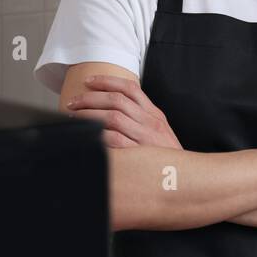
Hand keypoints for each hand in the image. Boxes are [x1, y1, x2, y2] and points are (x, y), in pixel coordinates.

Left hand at [66, 74, 181, 149]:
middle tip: (73, 102)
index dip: (107, 81)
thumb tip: (113, 109)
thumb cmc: (166, 155)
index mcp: (154, 113)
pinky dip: (97, 134)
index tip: (89, 81)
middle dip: (90, 98)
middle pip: (116, 100)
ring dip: (89, 114)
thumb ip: (141, 118)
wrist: (183, 176)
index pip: (130, 88)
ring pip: (112, 117)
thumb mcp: (159, 130)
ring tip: (74, 117)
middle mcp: (150, 121)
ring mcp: (145, 137)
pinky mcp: (139, 153)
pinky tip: (85, 134)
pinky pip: (114, 140)